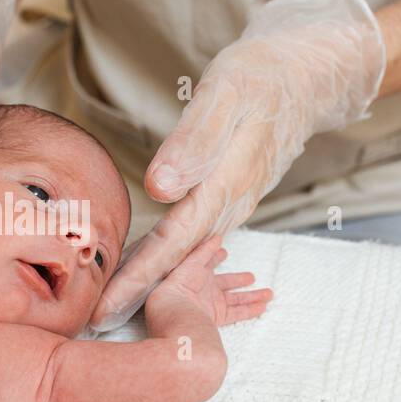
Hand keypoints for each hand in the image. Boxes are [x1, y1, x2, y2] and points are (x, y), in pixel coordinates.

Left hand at [92, 0, 384, 329]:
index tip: (104, 309)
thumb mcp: (227, 94)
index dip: (138, 279)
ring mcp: (231, 203)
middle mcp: (229, 203)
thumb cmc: (261, 76)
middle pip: (176, 259)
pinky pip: (193, 237)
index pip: (172, 243)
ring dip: (152, 282)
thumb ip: (194, 142)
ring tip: (113, 306)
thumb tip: (159, 187)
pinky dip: (167, 257)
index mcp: (223, 185)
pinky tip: (146, 267)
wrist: (306, 75)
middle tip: (94, 326)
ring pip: (185, 253)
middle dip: (137, 295)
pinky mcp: (228, 196)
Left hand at [146, 236, 271, 326]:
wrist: (176, 316)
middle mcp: (204, 290)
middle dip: (238, 280)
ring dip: (252, 296)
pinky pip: (237, 313)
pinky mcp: (217, 317)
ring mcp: (211, 304)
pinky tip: (263, 306)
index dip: (215, 257)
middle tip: (251, 277)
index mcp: (195, 274)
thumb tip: (218, 237)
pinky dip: (250, 310)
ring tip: (269, 293)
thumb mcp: (191, 264)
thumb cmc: (177, 288)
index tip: (225, 252)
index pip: (207, 263)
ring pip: (236, 299)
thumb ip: (205, 251)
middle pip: (226, 283)